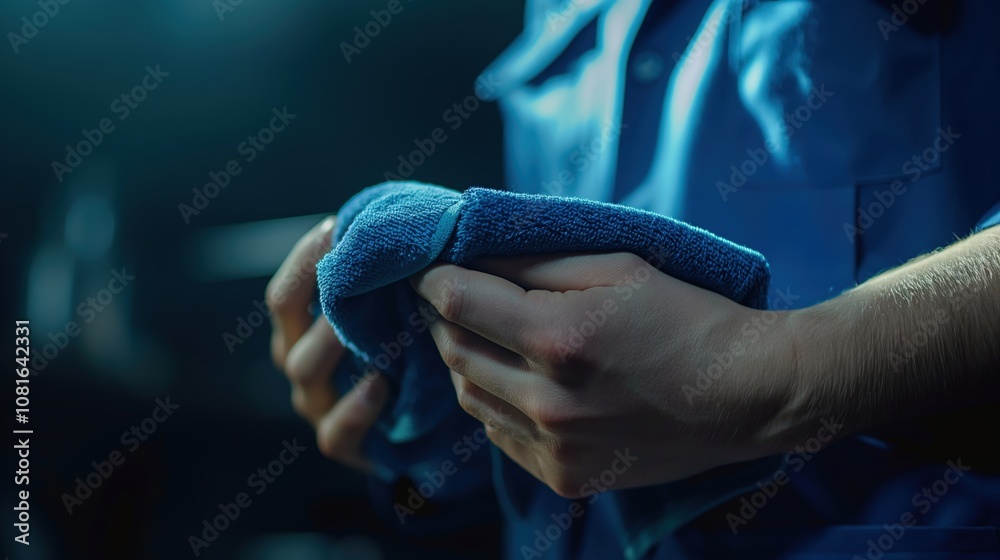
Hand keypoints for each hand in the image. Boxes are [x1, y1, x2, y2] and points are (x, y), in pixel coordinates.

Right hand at [267, 217, 388, 472]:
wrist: (428, 420)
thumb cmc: (406, 348)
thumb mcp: (395, 309)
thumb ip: (386, 275)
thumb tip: (400, 217)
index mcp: (305, 331)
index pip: (285, 295)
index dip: (304, 260)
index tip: (336, 227)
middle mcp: (303, 366)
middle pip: (289, 332)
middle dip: (319, 303)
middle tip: (353, 276)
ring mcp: (319, 406)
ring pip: (305, 374)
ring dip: (332, 346)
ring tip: (365, 328)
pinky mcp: (345, 444)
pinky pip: (335, 432)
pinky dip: (353, 410)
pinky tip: (379, 387)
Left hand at [410, 252, 802, 497]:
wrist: (743, 397)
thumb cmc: (688, 318)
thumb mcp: (617, 267)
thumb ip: (536, 262)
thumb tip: (474, 253)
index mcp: (559, 339)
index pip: (457, 302)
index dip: (431, 279)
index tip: (428, 267)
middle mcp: (547, 401)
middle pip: (454, 351)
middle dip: (443, 316)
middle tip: (450, 295)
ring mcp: (554, 447)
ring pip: (469, 397)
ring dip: (464, 360)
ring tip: (483, 334)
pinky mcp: (564, 477)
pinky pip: (499, 434)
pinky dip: (494, 402)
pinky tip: (514, 380)